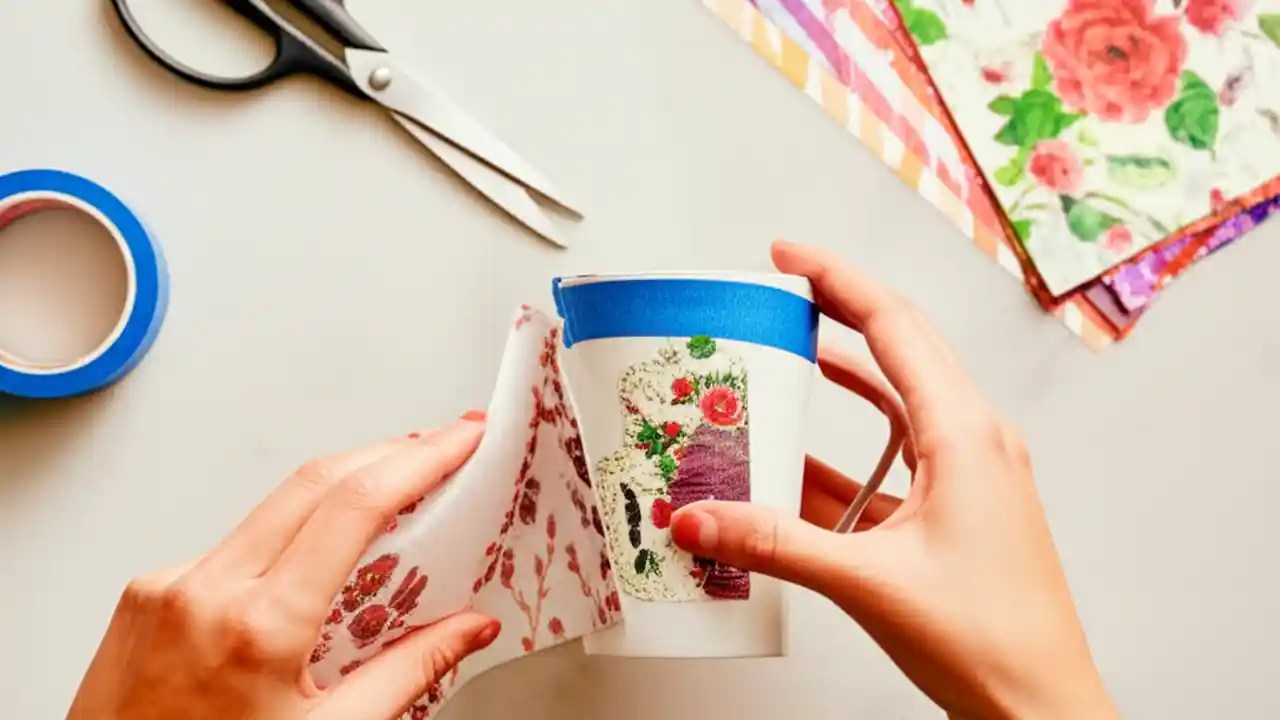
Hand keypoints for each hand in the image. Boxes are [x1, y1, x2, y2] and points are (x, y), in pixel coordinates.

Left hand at [69, 413, 499, 719]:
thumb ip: (408, 674)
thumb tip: (470, 630)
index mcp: (260, 628)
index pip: (354, 507)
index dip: (417, 460)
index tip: (457, 441)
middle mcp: (205, 592)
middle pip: (314, 482)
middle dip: (386, 454)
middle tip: (439, 449)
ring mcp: (168, 586)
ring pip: (271, 509)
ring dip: (335, 493)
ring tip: (389, 501)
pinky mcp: (146, 591)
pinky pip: (232, 544)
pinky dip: (282, 540)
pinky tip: (308, 563)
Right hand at [671, 242, 1117, 719]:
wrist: (1041, 708)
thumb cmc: (992, 642)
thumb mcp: (868, 582)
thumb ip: (775, 544)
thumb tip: (702, 517)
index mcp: (966, 436)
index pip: (894, 327)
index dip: (837, 281)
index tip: (789, 256)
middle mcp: (974, 442)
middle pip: (902, 347)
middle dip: (842, 310)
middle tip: (785, 287)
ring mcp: (968, 476)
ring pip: (899, 401)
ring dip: (848, 374)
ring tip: (792, 354)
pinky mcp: (955, 510)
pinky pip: (896, 457)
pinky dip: (850, 445)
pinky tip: (804, 454)